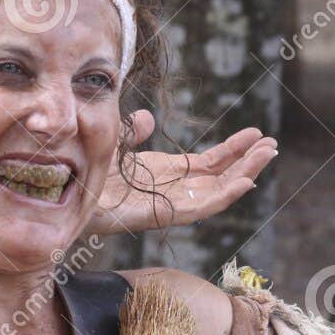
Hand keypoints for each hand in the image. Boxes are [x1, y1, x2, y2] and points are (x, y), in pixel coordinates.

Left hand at [86, 112, 277, 235]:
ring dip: (244, 174)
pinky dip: (224, 196)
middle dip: (245, 161)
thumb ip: (132, 132)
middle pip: (217, 177)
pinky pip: (199, 209)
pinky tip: (246, 181)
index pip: (206, 163)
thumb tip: (146, 118)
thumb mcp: (112, 142)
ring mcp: (167, 204)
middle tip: (272, 144)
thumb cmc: (82, 172)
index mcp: (161, 174)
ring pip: (215, 192)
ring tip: (268, 155)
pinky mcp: (160, 216)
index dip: (232, 151)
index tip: (256, 135)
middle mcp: (169, 190)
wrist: (62, 193)